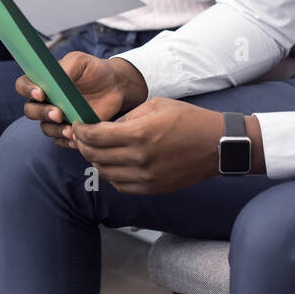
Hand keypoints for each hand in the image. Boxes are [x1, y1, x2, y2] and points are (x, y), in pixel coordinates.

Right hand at [16, 52, 147, 147]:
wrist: (114, 86)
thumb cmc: (94, 70)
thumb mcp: (80, 61)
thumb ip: (66, 67)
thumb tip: (54, 80)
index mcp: (43, 80)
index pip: (23, 85)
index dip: (27, 90)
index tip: (41, 93)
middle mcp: (46, 100)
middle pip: (30, 110)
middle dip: (42, 113)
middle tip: (58, 113)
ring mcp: (56, 116)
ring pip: (45, 127)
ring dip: (55, 129)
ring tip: (70, 130)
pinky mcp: (68, 129)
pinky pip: (60, 139)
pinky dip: (66, 140)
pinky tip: (77, 138)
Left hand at [67, 97, 223, 194]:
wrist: (216, 145)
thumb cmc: (189, 120)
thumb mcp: (156, 105)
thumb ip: (128, 116)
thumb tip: (106, 127)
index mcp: (139, 133)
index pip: (96, 136)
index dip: (81, 131)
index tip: (77, 126)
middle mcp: (139, 158)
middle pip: (96, 155)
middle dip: (83, 145)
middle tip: (80, 137)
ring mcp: (145, 177)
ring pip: (105, 172)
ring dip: (95, 160)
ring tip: (94, 150)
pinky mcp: (152, 188)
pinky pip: (120, 185)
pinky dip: (110, 175)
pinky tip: (111, 164)